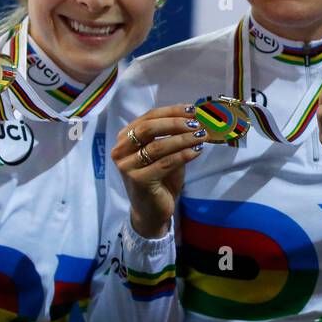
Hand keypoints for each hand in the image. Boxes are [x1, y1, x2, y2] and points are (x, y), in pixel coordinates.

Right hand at [112, 104, 205, 237]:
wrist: (151, 212)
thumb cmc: (159, 180)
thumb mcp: (164, 154)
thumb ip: (171, 137)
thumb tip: (194, 119)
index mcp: (124, 139)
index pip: (148, 117)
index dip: (171, 111)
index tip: (192, 110)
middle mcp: (120, 151)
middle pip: (149, 128)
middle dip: (175, 123)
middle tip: (196, 124)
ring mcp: (127, 166)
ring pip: (158, 146)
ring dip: (183, 139)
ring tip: (201, 136)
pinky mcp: (138, 180)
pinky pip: (165, 163)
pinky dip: (183, 155)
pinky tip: (197, 151)